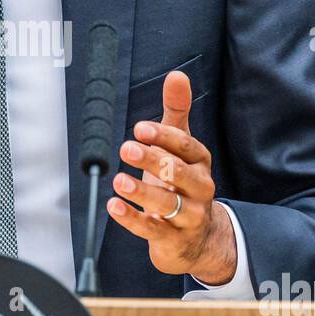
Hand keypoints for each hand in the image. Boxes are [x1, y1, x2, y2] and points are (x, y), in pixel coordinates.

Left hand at [106, 70, 236, 282]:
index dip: (163, 137)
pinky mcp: (173, 239)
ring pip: (168, 202)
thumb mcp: (181, 147)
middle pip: (178, 173)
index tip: (139, 129)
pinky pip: (152, 229)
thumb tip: (177, 75)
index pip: (187, 146)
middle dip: (152, 160)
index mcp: (200, 163)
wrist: (199, 239)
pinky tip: (114, 206)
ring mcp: (189, 216)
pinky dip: (132, 218)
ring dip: (142, 191)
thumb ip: (177, 111)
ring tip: (120, 181)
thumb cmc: (183, 184)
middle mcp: (200, 188)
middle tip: (126, 149)